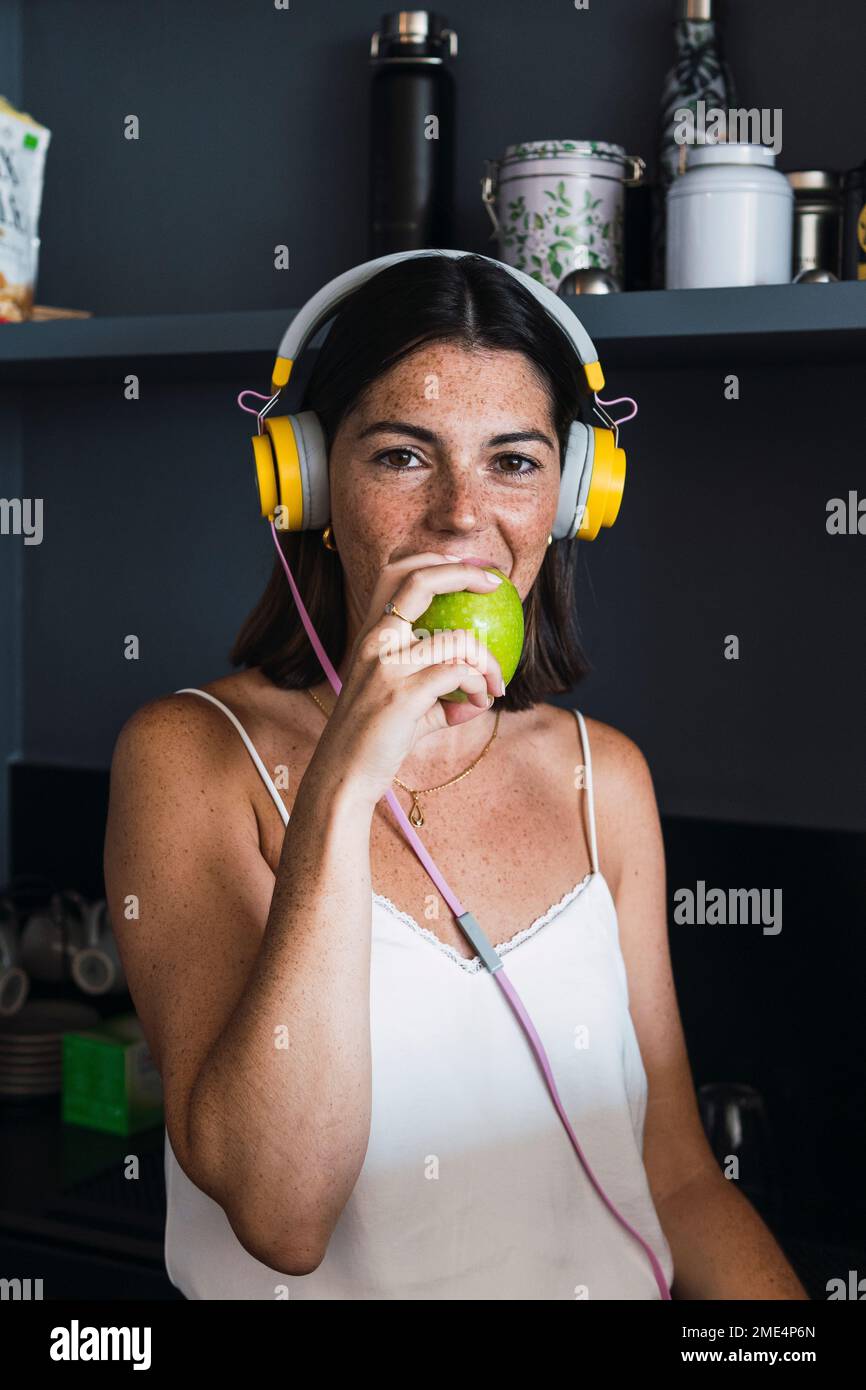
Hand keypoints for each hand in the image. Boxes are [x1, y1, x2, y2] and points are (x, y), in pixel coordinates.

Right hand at [305, 552, 505, 809]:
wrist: (344, 775)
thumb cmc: (375, 740)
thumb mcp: (408, 705)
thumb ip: (440, 693)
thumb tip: (480, 694)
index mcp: (373, 635)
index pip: (396, 572)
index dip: (436, 560)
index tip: (470, 568)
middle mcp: (376, 641)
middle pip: (419, 579)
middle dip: (464, 573)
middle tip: (495, 584)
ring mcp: (387, 665)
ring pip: (457, 638)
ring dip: (488, 663)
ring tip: (493, 687)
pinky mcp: (402, 694)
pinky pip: (459, 675)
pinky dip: (480, 687)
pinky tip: (481, 704)